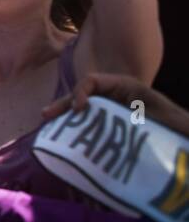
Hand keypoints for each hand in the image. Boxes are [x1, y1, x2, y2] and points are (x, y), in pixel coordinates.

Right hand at [42, 72, 188, 137]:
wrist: (179, 133)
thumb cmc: (175, 124)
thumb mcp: (170, 117)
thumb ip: (165, 117)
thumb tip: (164, 123)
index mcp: (125, 86)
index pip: (92, 81)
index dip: (81, 92)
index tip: (79, 109)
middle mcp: (113, 97)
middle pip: (82, 95)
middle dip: (63, 104)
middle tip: (46, 115)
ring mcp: (109, 111)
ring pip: (83, 110)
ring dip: (65, 118)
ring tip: (48, 128)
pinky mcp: (108, 126)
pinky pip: (89, 124)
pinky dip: (75, 130)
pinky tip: (64, 140)